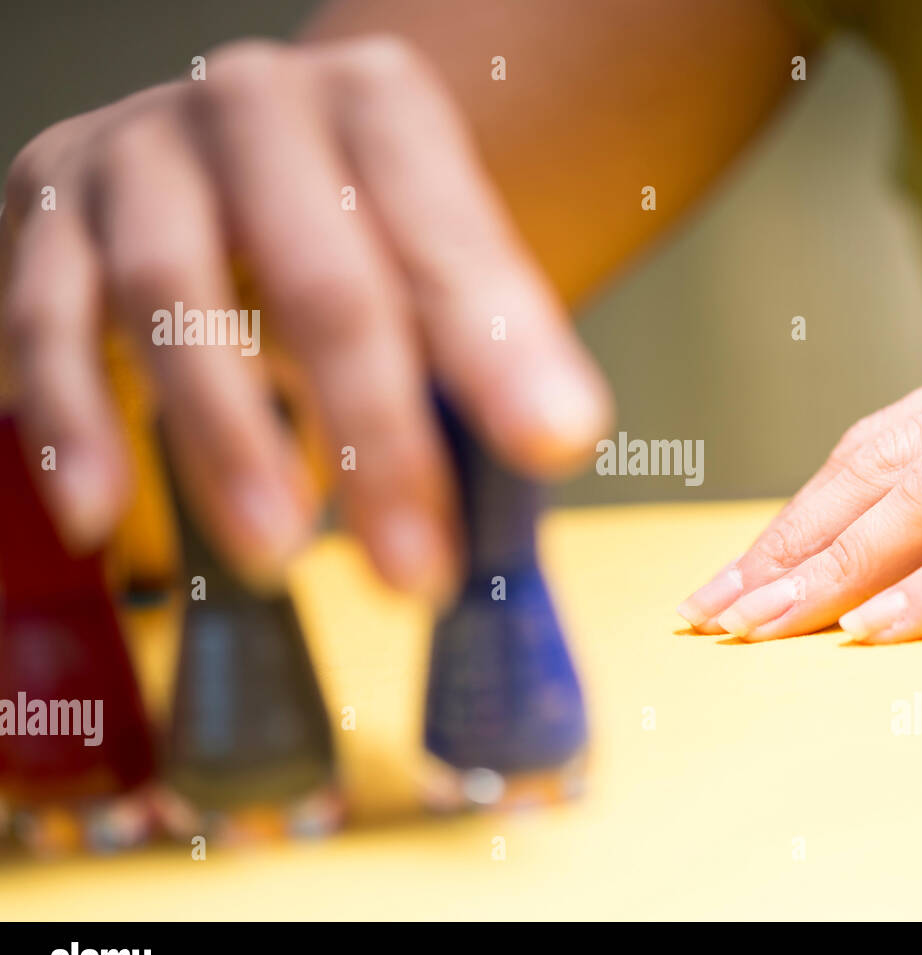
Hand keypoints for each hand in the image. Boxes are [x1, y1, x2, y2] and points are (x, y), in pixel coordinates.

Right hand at [0, 35, 609, 591]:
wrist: (244, 155)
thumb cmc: (357, 228)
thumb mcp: (430, 264)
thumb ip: (482, 344)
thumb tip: (554, 447)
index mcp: (381, 107)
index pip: (446, 235)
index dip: (498, 345)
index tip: (553, 447)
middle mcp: (257, 104)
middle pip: (318, 275)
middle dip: (372, 432)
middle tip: (412, 568)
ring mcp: (141, 150)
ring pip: (169, 295)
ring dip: (225, 441)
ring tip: (279, 556)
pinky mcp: (49, 203)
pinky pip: (45, 321)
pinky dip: (74, 423)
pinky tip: (104, 513)